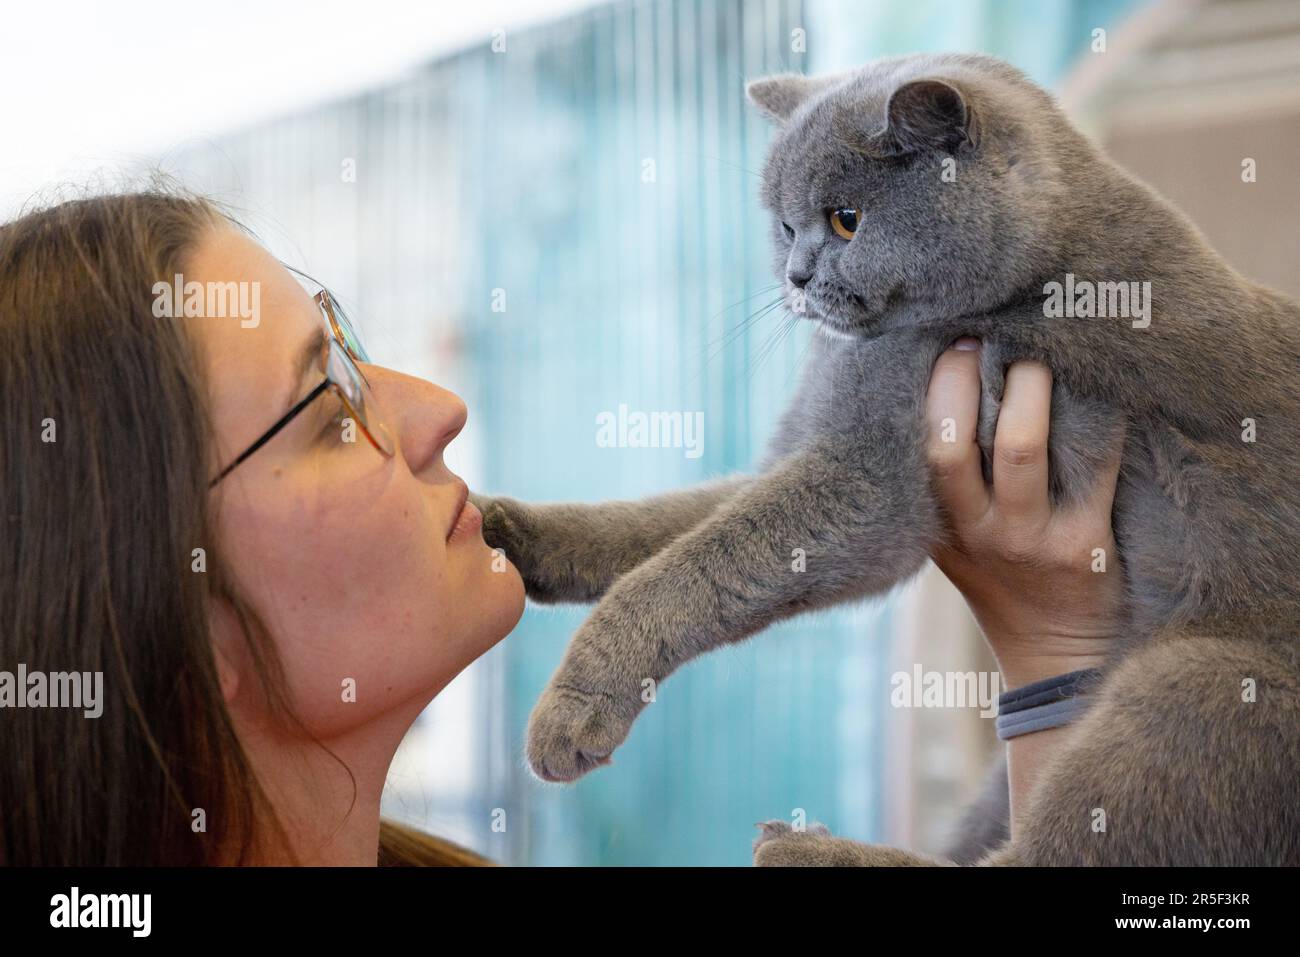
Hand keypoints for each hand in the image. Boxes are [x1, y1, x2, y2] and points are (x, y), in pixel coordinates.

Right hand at [924, 339, 1123, 689]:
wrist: (1057, 648)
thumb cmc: (1001, 576)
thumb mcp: (952, 539)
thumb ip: (943, 483)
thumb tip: (944, 382)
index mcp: (938, 524)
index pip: (919, 449)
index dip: (931, 391)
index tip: (945, 341)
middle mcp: (978, 532)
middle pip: (957, 445)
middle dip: (968, 380)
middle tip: (987, 331)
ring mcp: (1032, 540)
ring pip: (1023, 449)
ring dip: (1032, 388)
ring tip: (1042, 348)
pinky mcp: (1087, 546)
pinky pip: (1093, 467)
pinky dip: (1099, 421)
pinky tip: (1102, 386)